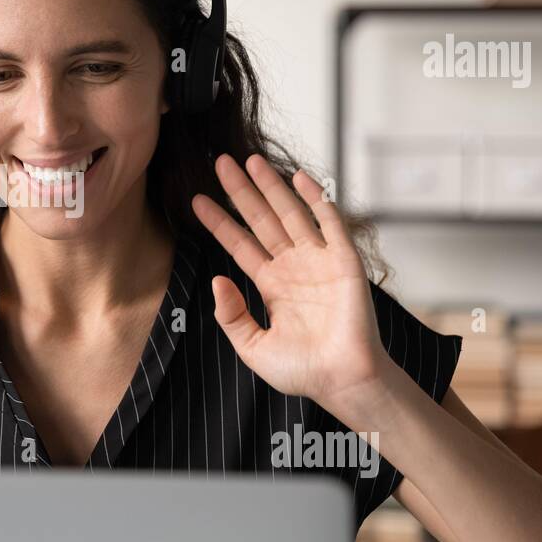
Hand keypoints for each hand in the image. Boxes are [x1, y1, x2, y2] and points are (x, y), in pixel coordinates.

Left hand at [191, 154, 389, 416]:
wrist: (342, 381)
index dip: (219, 222)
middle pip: (261, 220)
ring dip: (271, 186)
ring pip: (290, 214)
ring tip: (250, 160)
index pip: (239, 244)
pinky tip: (298, 177)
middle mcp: (293, 267)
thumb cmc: (302, 371)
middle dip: (241, 192)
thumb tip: (216, 280)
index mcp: (271, 285)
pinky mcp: (344, 261)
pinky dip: (316, 199)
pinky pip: (329, 223)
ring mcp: (319, 261)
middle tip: (219, 163)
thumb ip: (231, 315)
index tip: (196, 200)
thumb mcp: (252, 346)